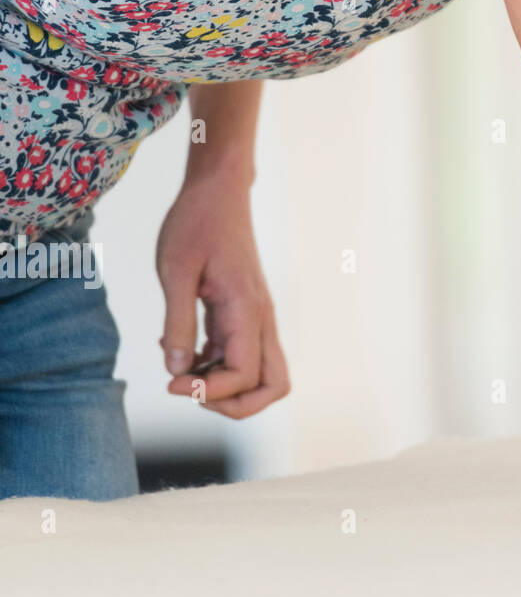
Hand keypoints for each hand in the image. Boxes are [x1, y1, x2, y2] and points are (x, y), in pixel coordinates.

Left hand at [155, 177, 289, 417]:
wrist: (218, 191)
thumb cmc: (196, 223)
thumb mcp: (175, 271)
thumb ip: (177, 323)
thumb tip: (176, 372)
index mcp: (247, 309)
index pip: (244, 375)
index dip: (208, 392)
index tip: (170, 383)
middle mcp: (260, 318)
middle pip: (273, 386)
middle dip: (236, 406)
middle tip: (192, 392)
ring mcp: (256, 317)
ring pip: (263, 375)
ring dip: (226, 389)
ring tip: (184, 375)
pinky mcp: (245, 313)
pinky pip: (241, 356)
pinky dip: (215, 368)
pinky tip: (181, 351)